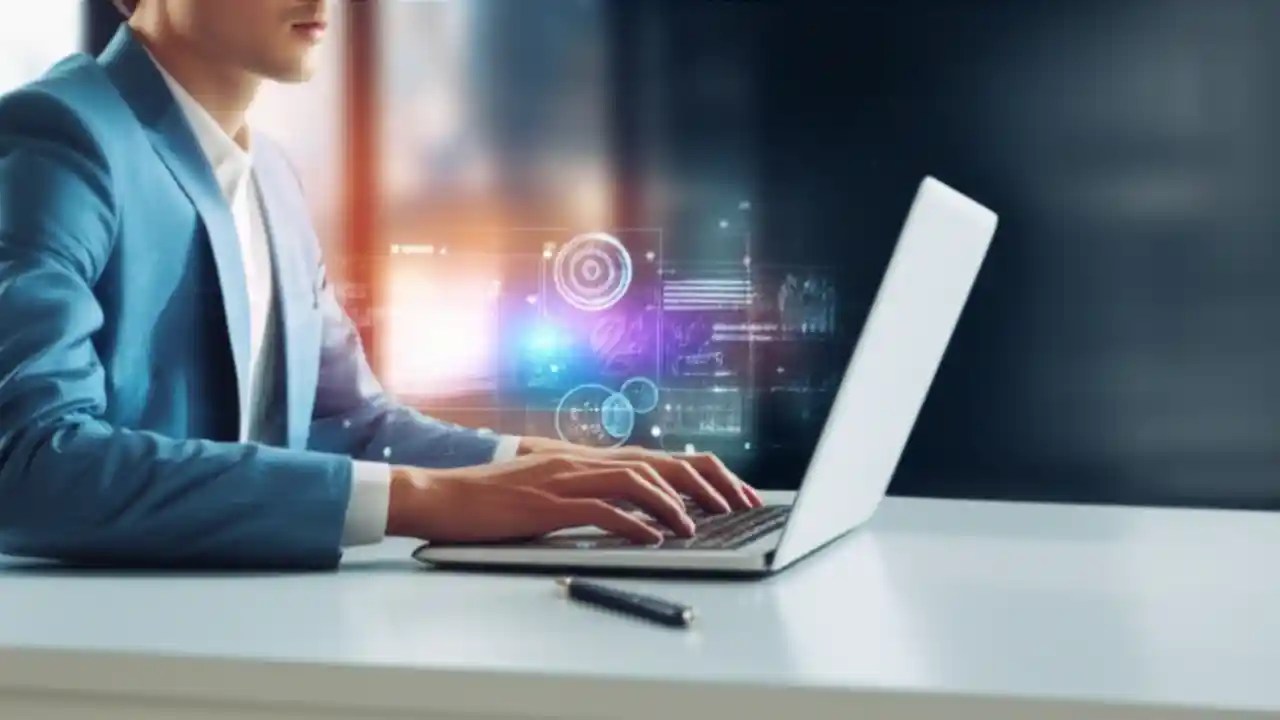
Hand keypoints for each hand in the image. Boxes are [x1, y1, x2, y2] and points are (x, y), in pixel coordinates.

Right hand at [386, 453, 700, 545]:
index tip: (730, 493)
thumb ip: (586, 493)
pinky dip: (632, 524)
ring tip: (697, 527)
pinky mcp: (546, 503)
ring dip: (672, 505)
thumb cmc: (493, 500)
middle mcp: (581, 460)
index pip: (656, 458)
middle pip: (658, 463)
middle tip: (735, 507)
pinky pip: (599, 509)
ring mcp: (564, 478)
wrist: (442, 495)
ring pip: (635, 481)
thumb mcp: (549, 489)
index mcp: (585, 458)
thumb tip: (630, 511)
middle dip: (703, 485)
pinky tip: (653, 538)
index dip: (699, 473)